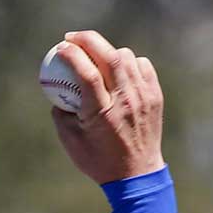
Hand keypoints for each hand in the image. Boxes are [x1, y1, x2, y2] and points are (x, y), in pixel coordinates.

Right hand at [51, 30, 164, 183]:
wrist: (135, 175)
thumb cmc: (97, 160)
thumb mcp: (69, 140)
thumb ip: (61, 111)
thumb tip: (58, 89)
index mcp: (101, 112)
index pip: (87, 72)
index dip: (72, 54)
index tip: (60, 47)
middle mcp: (125, 101)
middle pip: (109, 56)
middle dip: (88, 39)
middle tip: (73, 38)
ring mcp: (143, 97)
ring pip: (126, 57)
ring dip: (107, 51)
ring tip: (94, 57)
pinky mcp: (155, 97)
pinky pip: (142, 66)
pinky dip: (128, 62)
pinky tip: (118, 70)